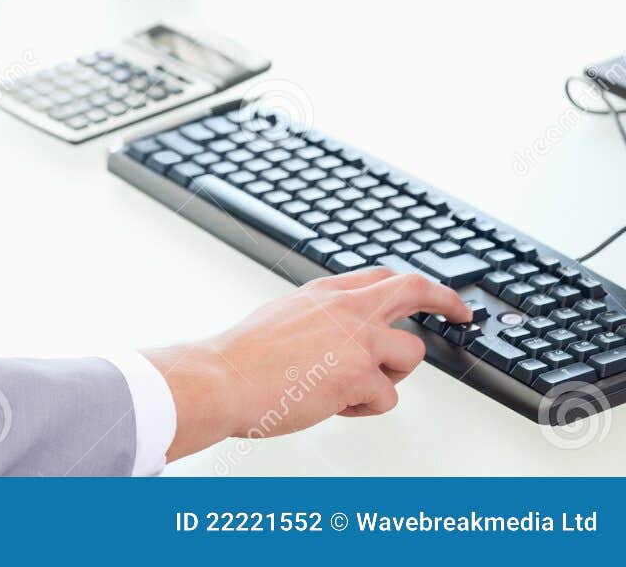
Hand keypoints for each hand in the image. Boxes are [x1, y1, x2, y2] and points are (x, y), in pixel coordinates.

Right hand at [144, 268, 468, 460]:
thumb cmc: (242, 359)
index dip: (413, 286)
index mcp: (324, 293)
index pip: (381, 278)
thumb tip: (337, 338)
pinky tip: (332, 405)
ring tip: (351, 389)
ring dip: (389, 377)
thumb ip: (318, 320)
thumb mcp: (282, 318)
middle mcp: (346, 308)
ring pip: (411, 355)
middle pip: (414, 290)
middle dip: (446, 301)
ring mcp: (358, 339)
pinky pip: (387, 398)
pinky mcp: (362, 374)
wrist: (224, 379)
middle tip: (461, 313)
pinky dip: (363, 408)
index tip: (431, 294)